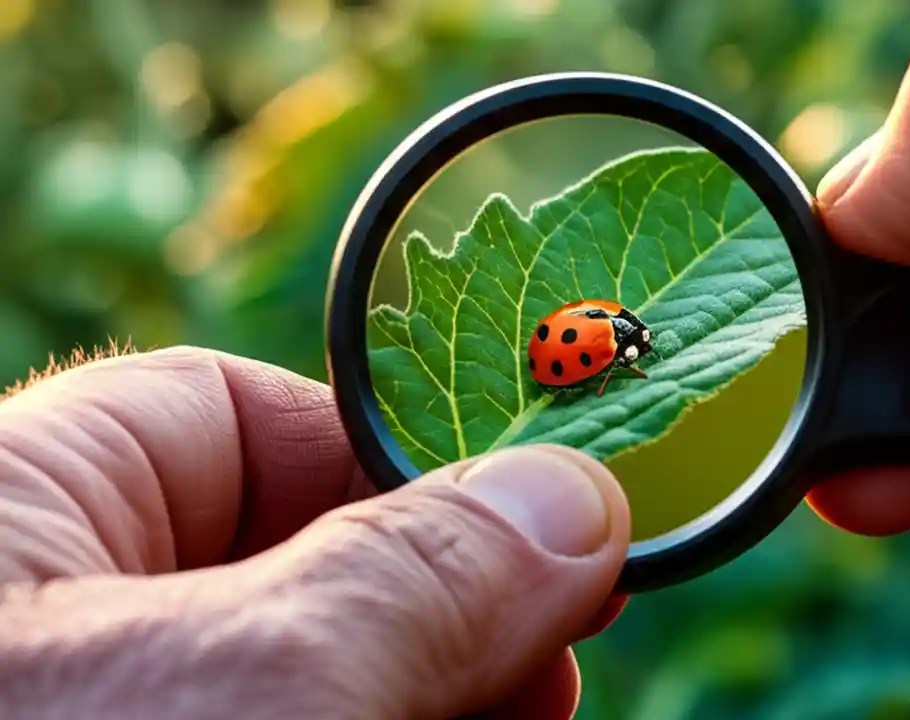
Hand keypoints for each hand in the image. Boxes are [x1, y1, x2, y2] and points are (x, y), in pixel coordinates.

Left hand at [0, 347, 629, 718]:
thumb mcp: (240, 685)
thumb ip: (410, 578)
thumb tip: (575, 499)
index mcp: (19, 506)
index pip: (236, 416)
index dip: (404, 452)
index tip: (541, 515)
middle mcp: (62, 615)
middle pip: (305, 560)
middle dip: (456, 604)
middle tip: (558, 660)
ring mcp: (114, 707)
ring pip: (319, 673)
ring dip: (452, 682)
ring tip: (539, 712)